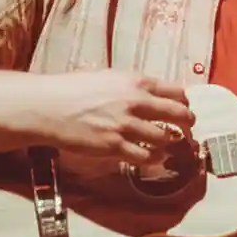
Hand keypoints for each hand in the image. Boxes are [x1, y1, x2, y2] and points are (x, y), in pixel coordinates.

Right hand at [38, 69, 194, 165]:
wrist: (49, 106)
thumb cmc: (74, 89)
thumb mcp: (108, 77)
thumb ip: (131, 86)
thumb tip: (150, 93)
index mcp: (136, 81)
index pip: (176, 91)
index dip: (184, 102)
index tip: (185, 108)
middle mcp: (136, 101)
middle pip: (179, 114)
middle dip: (188, 123)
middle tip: (187, 129)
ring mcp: (126, 125)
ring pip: (165, 138)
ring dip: (170, 144)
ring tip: (169, 146)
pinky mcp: (115, 146)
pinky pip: (145, 157)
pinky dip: (154, 160)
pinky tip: (154, 159)